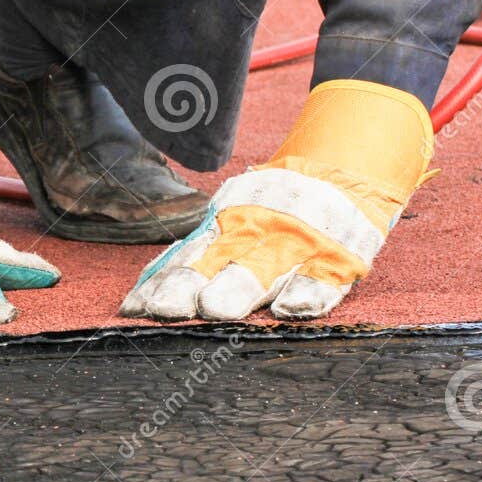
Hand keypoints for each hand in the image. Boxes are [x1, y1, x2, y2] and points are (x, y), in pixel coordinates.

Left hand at [121, 80, 431, 322]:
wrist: (346, 171)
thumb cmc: (274, 209)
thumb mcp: (231, 220)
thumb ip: (194, 257)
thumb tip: (136, 302)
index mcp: (227, 226)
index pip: (186, 259)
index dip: (160, 285)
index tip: (136, 309)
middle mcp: (257, 237)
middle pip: (218, 266)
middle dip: (191, 287)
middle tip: (169, 308)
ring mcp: (298, 248)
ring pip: (264, 273)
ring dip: (239, 291)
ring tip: (216, 310)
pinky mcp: (336, 261)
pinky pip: (322, 281)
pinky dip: (307, 295)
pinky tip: (289, 310)